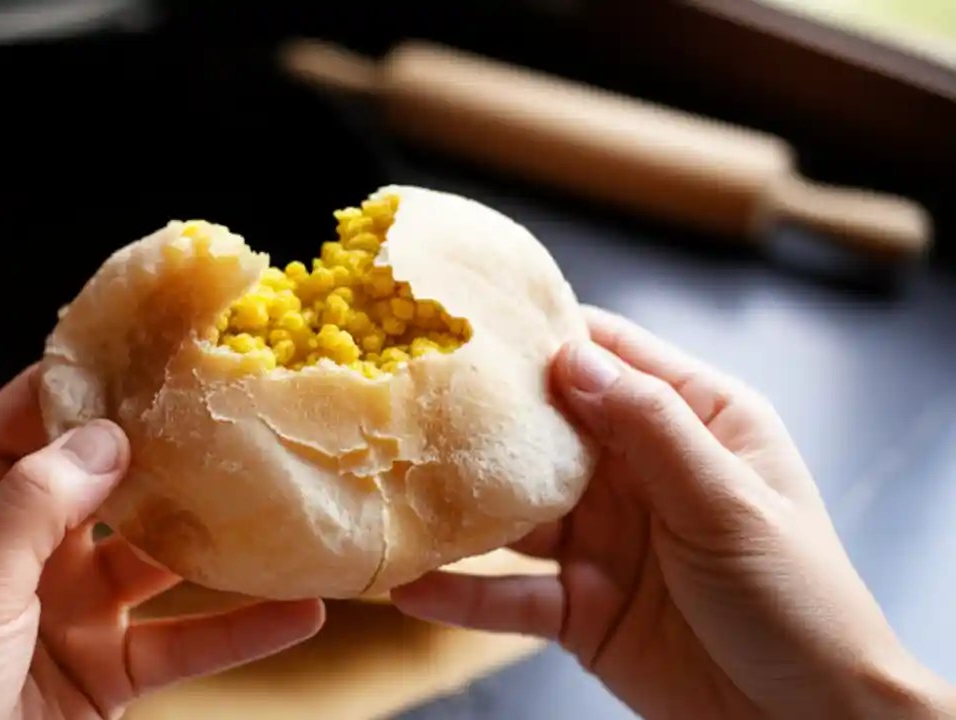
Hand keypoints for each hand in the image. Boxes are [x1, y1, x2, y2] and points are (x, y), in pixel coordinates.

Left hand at [0, 365, 324, 719]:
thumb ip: (33, 505)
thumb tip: (103, 434)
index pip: (29, 416)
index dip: (91, 378)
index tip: (158, 343)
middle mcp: (19, 546)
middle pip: (109, 478)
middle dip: (171, 449)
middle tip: (238, 410)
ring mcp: (67, 607)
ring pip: (158, 557)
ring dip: (218, 539)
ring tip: (282, 504)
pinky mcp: (106, 669)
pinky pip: (182, 641)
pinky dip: (241, 629)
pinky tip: (293, 610)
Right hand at [392, 307, 954, 719]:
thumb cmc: (799, 602)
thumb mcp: (728, 502)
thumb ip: (650, 427)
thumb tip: (571, 357)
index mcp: (696, 424)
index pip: (613, 359)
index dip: (549, 338)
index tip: (476, 323)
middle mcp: (643, 473)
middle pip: (550, 430)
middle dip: (485, 418)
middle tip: (409, 397)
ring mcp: (606, 540)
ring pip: (517, 512)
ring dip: (461, 506)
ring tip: (395, 488)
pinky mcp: (580, 607)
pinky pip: (509, 594)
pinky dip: (462, 593)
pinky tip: (414, 586)